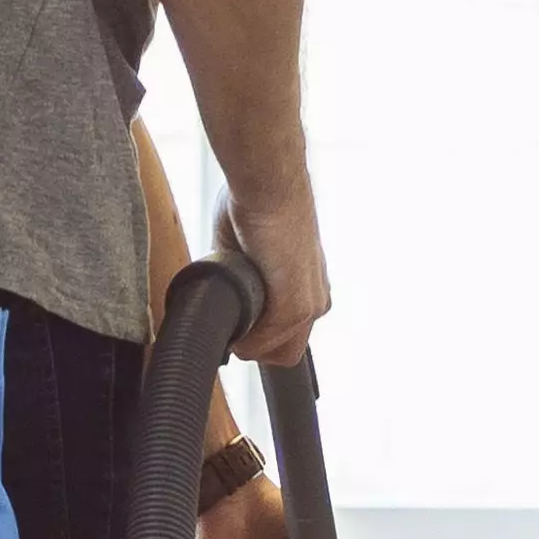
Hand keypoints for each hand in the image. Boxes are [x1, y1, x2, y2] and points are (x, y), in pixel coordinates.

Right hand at [220, 186, 329, 366]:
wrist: (268, 185)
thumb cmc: (256, 202)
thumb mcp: (247, 250)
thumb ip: (241, 275)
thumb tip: (221, 285)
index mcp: (308, 287)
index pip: (286, 337)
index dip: (257, 335)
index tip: (237, 325)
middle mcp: (317, 301)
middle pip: (283, 353)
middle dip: (253, 343)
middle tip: (231, 321)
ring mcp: (309, 307)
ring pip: (273, 354)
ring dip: (246, 340)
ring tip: (231, 310)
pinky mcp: (295, 308)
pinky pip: (260, 345)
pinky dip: (241, 338)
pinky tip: (232, 315)